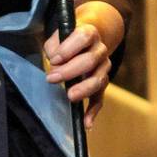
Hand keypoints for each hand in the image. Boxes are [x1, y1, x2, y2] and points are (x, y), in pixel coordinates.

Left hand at [43, 5, 120, 129]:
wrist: (87, 40)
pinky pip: (100, 98)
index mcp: (89, 33)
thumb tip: (55, 62)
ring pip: (98, 80)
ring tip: (70, 96)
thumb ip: (54, 46)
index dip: (68, 49)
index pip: (83, 38)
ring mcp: (103, 68)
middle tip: (52, 78)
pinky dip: (93, 111)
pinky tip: (87, 123)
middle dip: (70, 71)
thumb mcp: (58, 36)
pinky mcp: (101, 83)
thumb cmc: (67, 39)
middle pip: (90, 61)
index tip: (54, 59)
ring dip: (83, 89)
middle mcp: (100, 50)